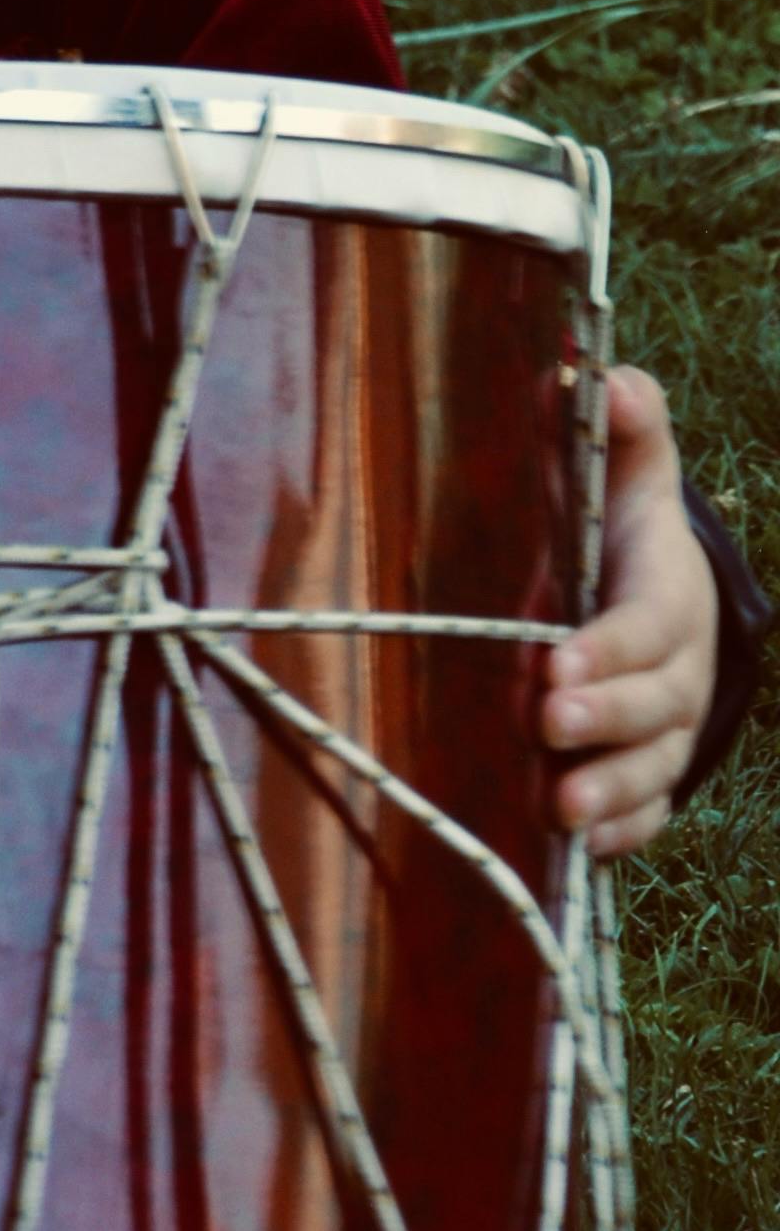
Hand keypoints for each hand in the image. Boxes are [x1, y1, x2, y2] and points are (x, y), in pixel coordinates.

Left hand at [545, 369, 720, 854]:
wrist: (658, 594)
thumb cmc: (621, 522)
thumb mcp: (629, 466)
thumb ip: (626, 421)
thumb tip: (610, 384)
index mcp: (668, 594)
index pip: (646, 626)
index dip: (610, 648)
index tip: (558, 660)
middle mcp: (679, 671)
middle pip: (656, 707)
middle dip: (607, 720)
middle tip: (551, 723)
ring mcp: (668, 730)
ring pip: (654, 770)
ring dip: (610, 789)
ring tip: (561, 808)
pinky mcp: (649, 773)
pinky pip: (647, 812)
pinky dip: (620, 831)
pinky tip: (581, 847)